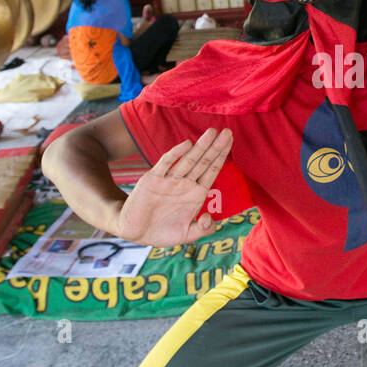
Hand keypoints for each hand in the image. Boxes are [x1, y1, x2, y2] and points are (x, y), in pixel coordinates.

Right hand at [115, 127, 232, 245]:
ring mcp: (169, 180)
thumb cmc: (162, 232)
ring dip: (200, 146)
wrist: (136, 233)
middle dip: (215, 147)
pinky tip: (187, 144)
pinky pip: (166, 164)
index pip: (211, 171)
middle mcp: (185, 184)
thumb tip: (210, 217)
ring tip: (212, 132)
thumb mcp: (187, 235)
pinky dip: (176, 153)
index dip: (221, 157)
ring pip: (188, 160)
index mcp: (195, 194)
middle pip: (203, 162)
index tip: (231, 141)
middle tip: (228, 131)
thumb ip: (203, 229)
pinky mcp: (153, 179)